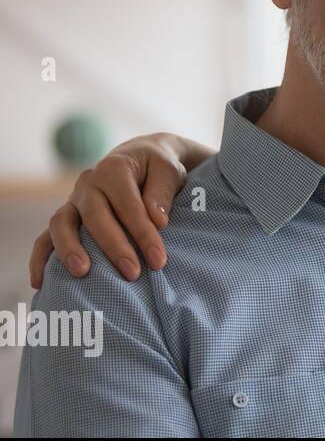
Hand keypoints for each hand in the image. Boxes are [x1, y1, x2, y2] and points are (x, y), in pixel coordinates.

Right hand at [29, 133, 211, 287]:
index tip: (159, 260)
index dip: (143, 233)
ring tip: (82, 273)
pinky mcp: (67, 216)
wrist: (139, 158)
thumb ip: (162, 192)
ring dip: (70, 249)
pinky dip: (40, 258)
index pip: (127, 204)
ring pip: (61, 223)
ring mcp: (73, 200)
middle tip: (132, 273)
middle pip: (95, 216)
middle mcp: (88, 183)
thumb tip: (158, 220)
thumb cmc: (156, 167)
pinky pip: (45, 236)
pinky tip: (40, 282)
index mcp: (114, 168)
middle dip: (114, 247)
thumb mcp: (168, 170)